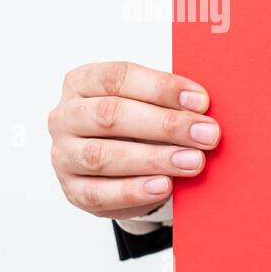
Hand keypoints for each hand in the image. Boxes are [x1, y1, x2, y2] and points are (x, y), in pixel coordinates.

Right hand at [48, 61, 219, 218]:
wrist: (122, 168)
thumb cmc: (140, 126)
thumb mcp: (151, 105)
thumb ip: (171, 102)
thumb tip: (203, 106)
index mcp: (82, 83)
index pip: (117, 78)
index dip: (161, 88)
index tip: (201, 101)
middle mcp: (65, 117)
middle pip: (110, 115)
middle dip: (165, 125)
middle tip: (207, 134)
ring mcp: (64, 155)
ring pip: (102, 156)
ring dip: (154, 159)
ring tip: (193, 162)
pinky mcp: (73, 190)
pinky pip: (100, 193)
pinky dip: (134, 190)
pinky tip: (164, 186)